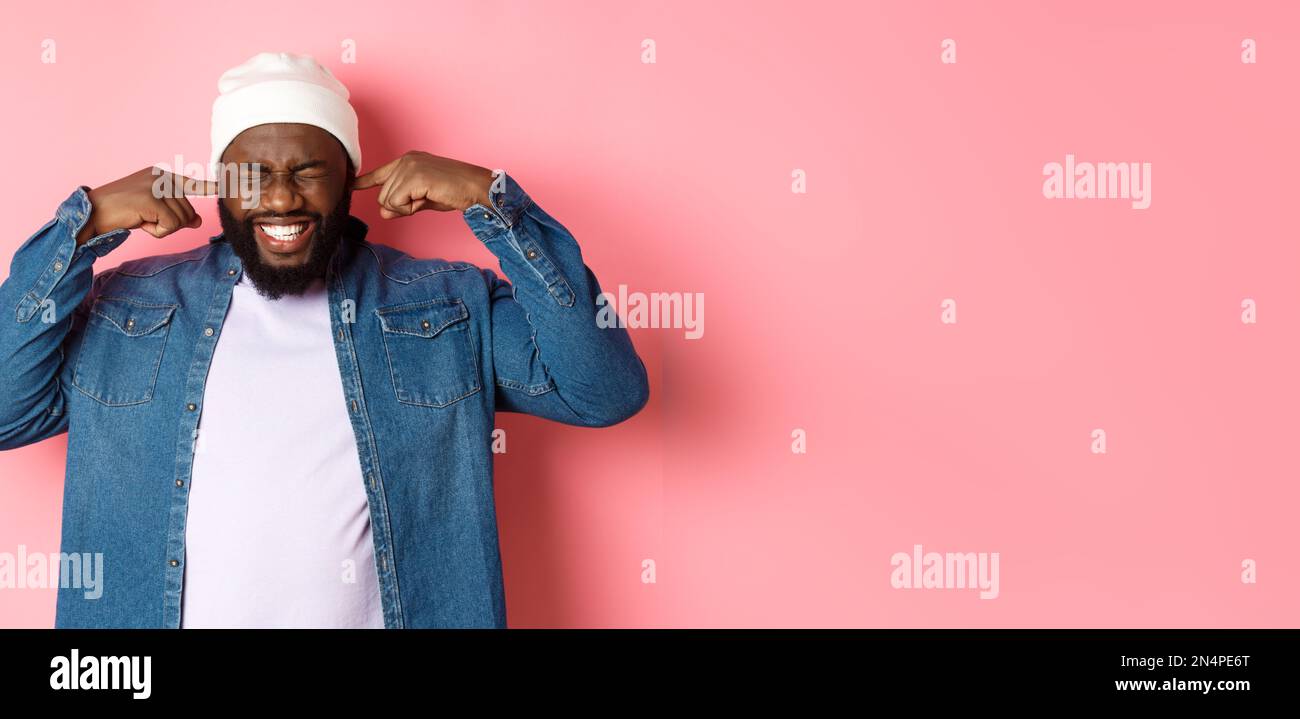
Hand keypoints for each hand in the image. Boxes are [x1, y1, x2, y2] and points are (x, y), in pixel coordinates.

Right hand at [77, 167, 216, 244]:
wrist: (91, 213)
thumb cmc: (120, 212)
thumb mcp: (152, 211)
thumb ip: (176, 213)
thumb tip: (198, 221)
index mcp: (160, 175)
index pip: (192, 184)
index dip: (210, 188)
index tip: (225, 187)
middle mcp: (161, 176)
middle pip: (189, 211)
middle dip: (172, 224)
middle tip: (146, 219)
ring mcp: (156, 186)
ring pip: (182, 219)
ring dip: (163, 228)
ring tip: (140, 219)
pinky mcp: (152, 198)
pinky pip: (172, 225)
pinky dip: (158, 231)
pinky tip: (140, 223)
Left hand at [354, 151, 495, 218]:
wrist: (475, 188)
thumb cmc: (455, 191)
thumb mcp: (423, 199)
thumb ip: (402, 204)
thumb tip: (383, 213)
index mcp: (409, 160)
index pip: (380, 173)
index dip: (364, 181)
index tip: (352, 185)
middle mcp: (405, 160)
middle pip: (383, 195)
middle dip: (401, 206)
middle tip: (424, 201)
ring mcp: (409, 167)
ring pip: (388, 201)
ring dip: (407, 208)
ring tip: (427, 198)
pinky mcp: (413, 177)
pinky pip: (397, 203)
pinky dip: (410, 209)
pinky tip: (425, 200)